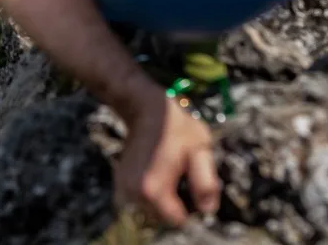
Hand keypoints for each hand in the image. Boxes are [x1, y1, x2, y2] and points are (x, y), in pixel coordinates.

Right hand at [114, 89, 220, 225]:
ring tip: (170, 169)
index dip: (191, 207)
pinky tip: (159, 169)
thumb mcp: (200, 151)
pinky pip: (141, 199)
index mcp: (153, 190)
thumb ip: (206, 185)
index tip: (192, 183)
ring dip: (164, 197)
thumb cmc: (175, 127)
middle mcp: (133, 193)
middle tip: (182, 172)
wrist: (145, 107)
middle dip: (176, 202)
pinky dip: (152, 191)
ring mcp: (124, 188)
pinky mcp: (120, 182)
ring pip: (152, 209)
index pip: (178, 220)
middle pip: (163, 217)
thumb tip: (207, 209)